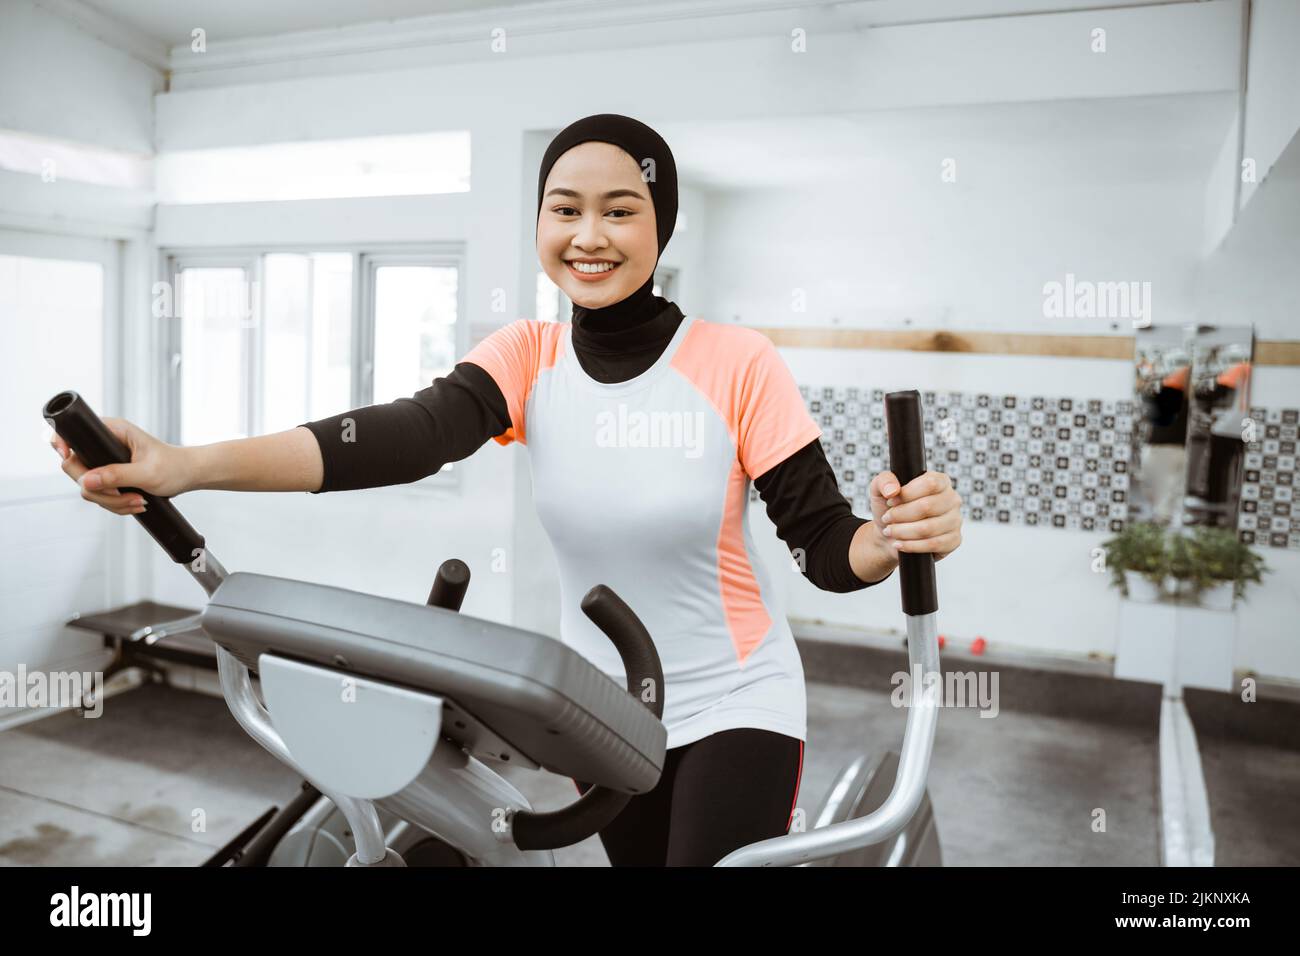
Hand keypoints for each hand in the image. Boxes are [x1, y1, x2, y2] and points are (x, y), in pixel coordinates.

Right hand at [51, 418, 192, 514]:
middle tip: (122, 494)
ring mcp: (105, 462)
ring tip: (138, 502)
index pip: (73, 433)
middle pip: (76, 469)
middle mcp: (104, 444)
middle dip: (99, 489)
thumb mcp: (147, 472)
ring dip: (112, 501)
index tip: (66, 457)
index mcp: (112, 431)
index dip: (62, 444)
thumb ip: (116, 476)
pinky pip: (100, 495)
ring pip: (89, 487)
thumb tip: (86, 482)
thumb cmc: (175, 466)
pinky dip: (116, 504)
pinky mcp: (110, 477)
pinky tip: (136, 504)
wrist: (189, 475)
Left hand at [869, 470, 962, 561]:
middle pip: (927, 506)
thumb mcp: (880, 490)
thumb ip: (884, 481)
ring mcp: (955, 520)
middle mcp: (952, 499)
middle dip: (900, 515)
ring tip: (890, 531)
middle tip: (887, 518)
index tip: (890, 501)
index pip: (930, 484)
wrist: (890, 534)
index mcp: (940, 481)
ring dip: (903, 531)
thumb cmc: (889, 509)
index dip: (906, 494)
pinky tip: (899, 543)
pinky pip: (933, 544)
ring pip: (928, 528)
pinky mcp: (954, 540)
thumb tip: (893, 490)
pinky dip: (911, 545)